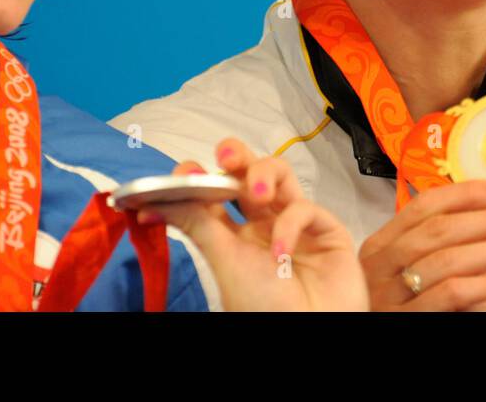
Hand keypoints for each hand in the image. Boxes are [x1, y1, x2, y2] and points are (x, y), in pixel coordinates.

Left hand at [136, 138, 367, 311]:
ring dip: (264, 174)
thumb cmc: (261, 305)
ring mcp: (295, 223)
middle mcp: (263, 223)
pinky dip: (290, 225)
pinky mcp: (325, 228)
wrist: (308, 330)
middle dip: (237, 155)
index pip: (213, 194)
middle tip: (226, 157)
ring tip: (256, 193)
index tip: (178, 177)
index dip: (197, 180)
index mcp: (233, 234)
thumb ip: (198, 223)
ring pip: (280, 175)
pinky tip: (282, 251)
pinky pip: (304, 207)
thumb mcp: (223, 261)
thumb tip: (160, 199)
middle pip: (248, 172)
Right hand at [358, 180, 485, 310]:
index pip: (424, 206)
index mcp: (381, 244)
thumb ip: (452, 249)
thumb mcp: (423, 272)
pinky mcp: (405, 319)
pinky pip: (452, 293)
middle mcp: (380, 265)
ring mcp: (389, 294)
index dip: (467, 194)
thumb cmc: (414, 307)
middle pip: (439, 229)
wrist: (383, 348)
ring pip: (448, 260)